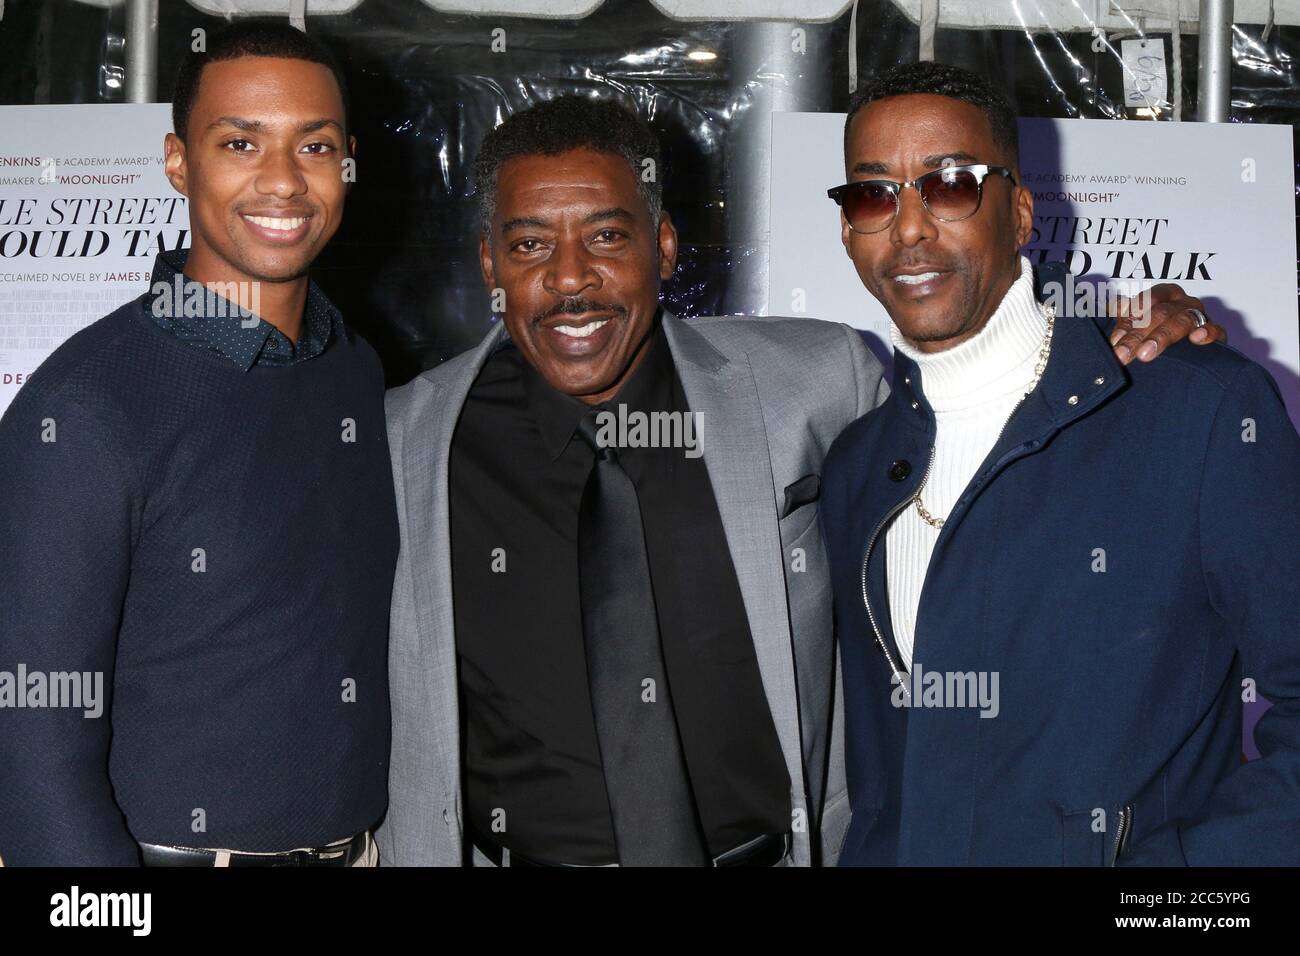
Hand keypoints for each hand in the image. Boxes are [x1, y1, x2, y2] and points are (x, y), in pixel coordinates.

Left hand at [1108, 283, 1226, 364]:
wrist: (1187, 352)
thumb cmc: (1156, 332)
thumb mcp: (1138, 323)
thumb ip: (1125, 317)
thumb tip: (1112, 308)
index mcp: (1164, 294)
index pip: (1147, 299)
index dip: (1130, 317)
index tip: (1115, 339)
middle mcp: (1183, 302)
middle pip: (1160, 313)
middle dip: (1138, 335)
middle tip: (1122, 354)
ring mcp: (1201, 316)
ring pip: (1182, 321)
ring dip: (1162, 337)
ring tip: (1145, 354)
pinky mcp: (1217, 333)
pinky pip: (1216, 330)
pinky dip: (1207, 332)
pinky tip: (1196, 339)